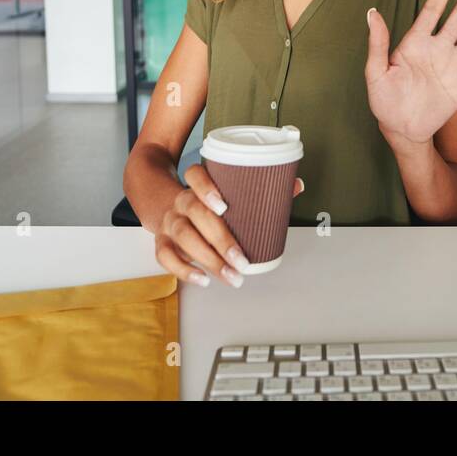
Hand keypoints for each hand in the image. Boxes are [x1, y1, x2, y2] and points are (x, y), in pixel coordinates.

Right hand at [154, 163, 304, 288]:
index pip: (194, 175)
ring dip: (209, 259)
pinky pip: (166, 256)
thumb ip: (259, 188)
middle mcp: (180, 201)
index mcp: (195, 184)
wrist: (161, 203)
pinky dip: (184, 270)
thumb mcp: (224, 190)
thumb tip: (296, 186)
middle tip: (242, 260)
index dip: (206, 189)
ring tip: (232, 276)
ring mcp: (169, 222)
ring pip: (183, 237)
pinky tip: (204, 280)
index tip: (224, 207)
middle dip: (220, 239)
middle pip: (194, 213)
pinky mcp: (161, 242)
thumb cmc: (206, 201)